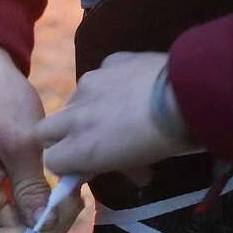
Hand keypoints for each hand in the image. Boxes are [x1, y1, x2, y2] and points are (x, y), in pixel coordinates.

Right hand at [0, 42, 81, 232]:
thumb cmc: (0, 99)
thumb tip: (41, 225)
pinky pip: (15, 205)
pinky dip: (38, 200)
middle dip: (41, 228)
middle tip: (73, 202)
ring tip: (70, 192)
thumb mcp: (23, 144)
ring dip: (44, 215)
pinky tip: (57, 183)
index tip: (49, 217)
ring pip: (14, 225)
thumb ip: (31, 189)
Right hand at [34, 52, 200, 176]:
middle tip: (89, 141)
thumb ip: (113, 164)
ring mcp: (91, 83)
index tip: (88, 167)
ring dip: (88, 109)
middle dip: (60, 137)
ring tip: (122, 111)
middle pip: (44, 130)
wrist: (187, 95)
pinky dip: (112, 84)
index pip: (52, 161)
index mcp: (82, 147)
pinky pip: (101, 75)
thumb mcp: (137, 163)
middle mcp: (77, 114)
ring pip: (74, 100)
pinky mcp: (110, 61)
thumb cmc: (166, 140)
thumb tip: (121, 171)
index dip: (68, 165)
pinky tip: (137, 87)